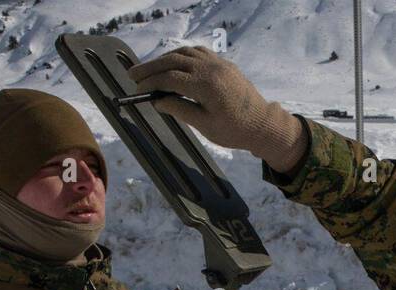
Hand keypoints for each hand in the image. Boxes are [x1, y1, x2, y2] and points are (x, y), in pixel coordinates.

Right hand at [126, 46, 307, 174]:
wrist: (262, 124)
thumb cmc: (234, 130)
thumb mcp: (204, 125)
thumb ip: (179, 110)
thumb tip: (158, 101)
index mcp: (205, 85)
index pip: (169, 78)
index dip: (150, 81)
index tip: (136, 86)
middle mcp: (210, 69)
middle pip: (173, 61)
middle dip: (151, 67)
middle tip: (133, 74)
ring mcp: (218, 63)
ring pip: (184, 53)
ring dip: (165, 59)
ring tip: (150, 69)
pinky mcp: (223, 63)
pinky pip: (198, 52)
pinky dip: (182, 55)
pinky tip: (173, 62)